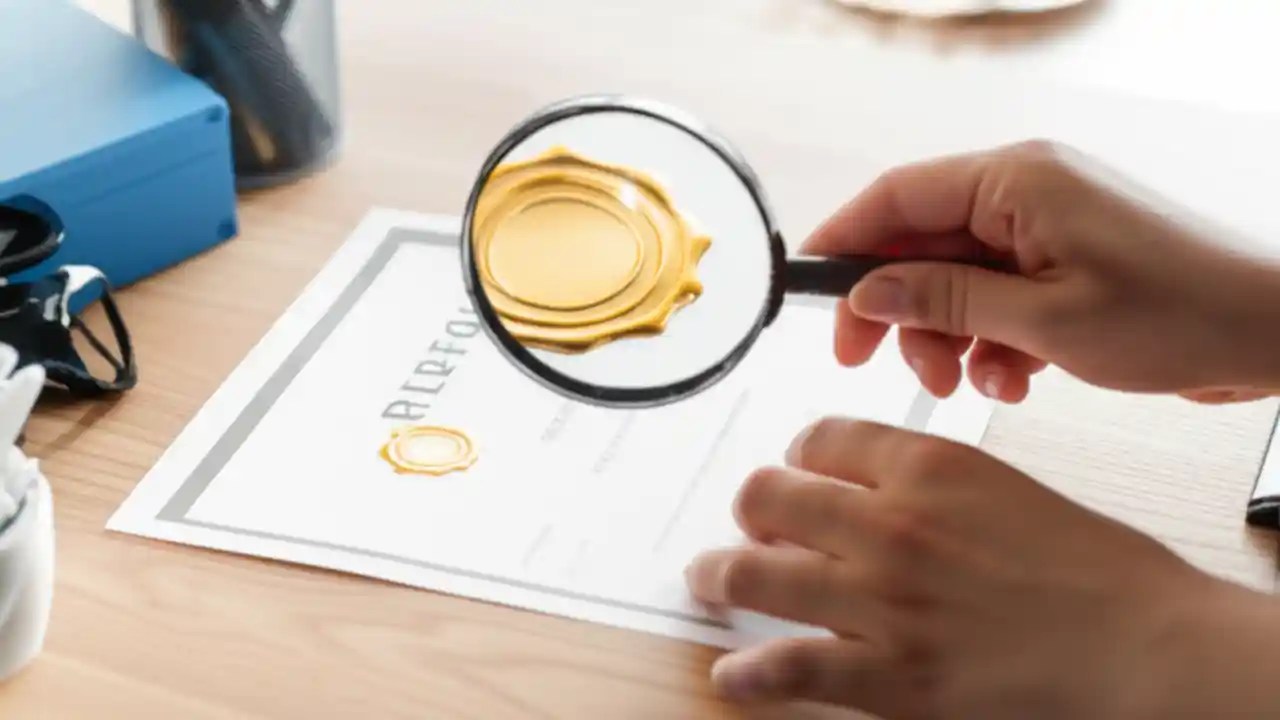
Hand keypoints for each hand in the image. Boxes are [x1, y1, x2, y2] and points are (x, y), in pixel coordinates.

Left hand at [684, 417, 1232, 718]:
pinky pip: (787, 665)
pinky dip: (748, 672)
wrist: (1142, 646)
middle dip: (750, 509)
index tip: (793, 469)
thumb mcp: (1007, 488)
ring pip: (754, 572)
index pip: (818, 439)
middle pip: (769, 495)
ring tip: (710, 579)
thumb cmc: (1096, 571)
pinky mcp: (887, 674)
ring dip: (720, 575)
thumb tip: (875, 495)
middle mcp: (890, 523)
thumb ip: (930, 486)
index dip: (796, 455)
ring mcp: (880, 600)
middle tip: (747, 525)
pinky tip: (732, 672)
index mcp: (927, 466)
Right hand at [802, 140, 1279, 403]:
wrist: (1269, 332)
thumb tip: (864, 293)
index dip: (842, 244)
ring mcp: (1043, 225)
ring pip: (951, 277)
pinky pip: (993, 295)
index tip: (808, 292)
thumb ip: (942, 302)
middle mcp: (1024, 191)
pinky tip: (1011, 377)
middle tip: (869, 361)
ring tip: (964, 382)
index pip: (895, 197)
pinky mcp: (1060, 261)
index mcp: (1016, 179)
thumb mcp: (1041, 320)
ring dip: (945, 335)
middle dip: (894, 307)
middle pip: (918, 242)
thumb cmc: (1177, 314)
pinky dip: (987, 341)